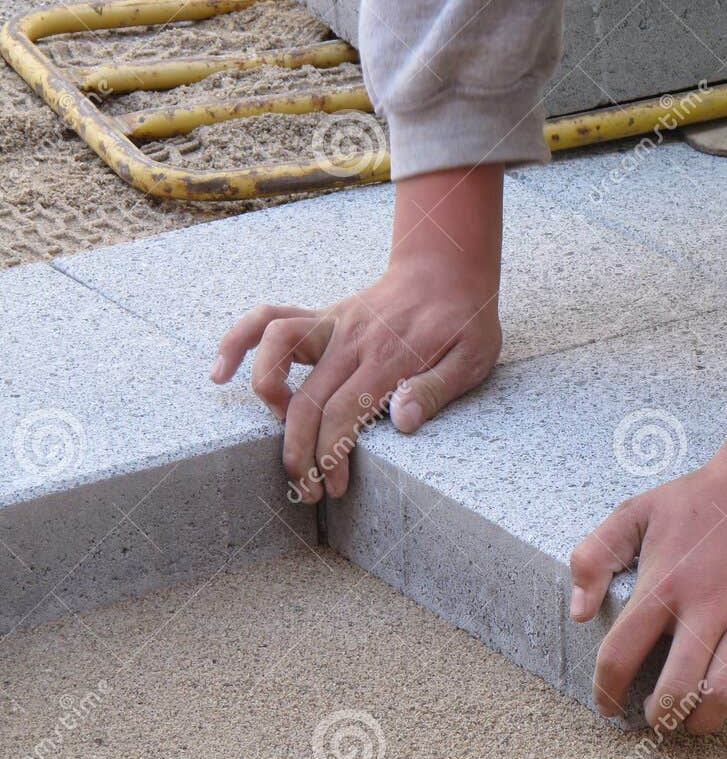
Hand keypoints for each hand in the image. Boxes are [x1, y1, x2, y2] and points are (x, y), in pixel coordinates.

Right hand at [210, 165, 503, 501]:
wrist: (448, 267)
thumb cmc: (465, 320)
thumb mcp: (473, 357)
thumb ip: (436, 389)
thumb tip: (401, 422)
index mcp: (388, 357)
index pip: (343, 413)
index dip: (330, 456)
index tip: (332, 489)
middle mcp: (352, 340)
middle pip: (307, 399)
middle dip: (299, 452)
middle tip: (305, 491)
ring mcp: (332, 324)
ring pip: (276, 347)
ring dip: (264, 391)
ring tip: (273, 434)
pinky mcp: (322, 316)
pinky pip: (269, 317)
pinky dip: (238, 339)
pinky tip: (222, 370)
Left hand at [571, 397, 726, 732]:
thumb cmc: (703, 495)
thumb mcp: (637, 510)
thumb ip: (593, 555)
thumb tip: (578, 614)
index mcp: (662, 584)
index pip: (618, 657)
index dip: (606, 694)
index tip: (608, 706)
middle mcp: (705, 607)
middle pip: (674, 692)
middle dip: (659, 718)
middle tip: (658, 716)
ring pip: (723, 695)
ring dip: (705, 721)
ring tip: (697, 717)